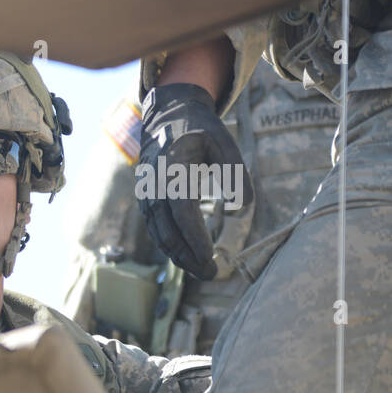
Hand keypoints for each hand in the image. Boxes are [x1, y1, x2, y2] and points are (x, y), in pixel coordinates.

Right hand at [136, 83, 252, 280]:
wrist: (166, 118)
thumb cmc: (199, 129)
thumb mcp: (222, 140)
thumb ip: (234, 170)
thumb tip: (244, 204)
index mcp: (171, 169)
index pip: (181, 210)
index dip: (194, 236)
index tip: (210, 256)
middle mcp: (153, 186)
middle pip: (167, 230)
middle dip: (188, 255)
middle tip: (211, 274)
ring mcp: (147, 196)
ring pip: (160, 235)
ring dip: (179, 256)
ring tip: (203, 271)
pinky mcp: (148, 203)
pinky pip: (157, 230)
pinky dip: (172, 247)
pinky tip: (188, 258)